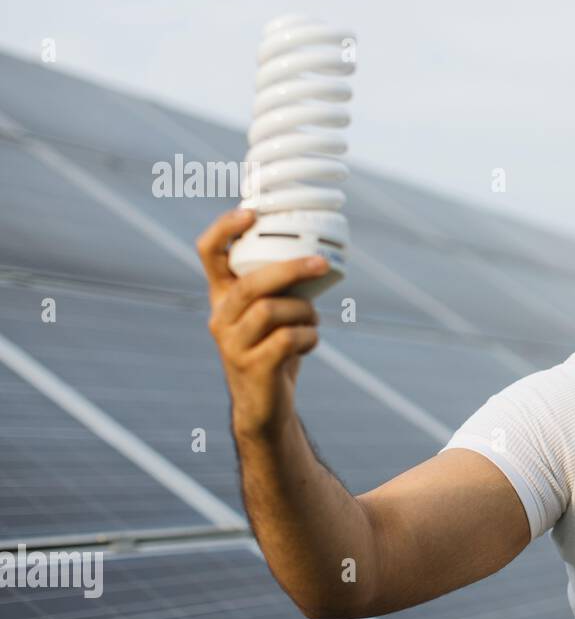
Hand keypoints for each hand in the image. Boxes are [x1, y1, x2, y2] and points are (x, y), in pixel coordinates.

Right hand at [195, 208, 328, 437]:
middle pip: (251, 283)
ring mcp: (233, 343)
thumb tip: (320, 254)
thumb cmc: (274, 349)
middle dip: (291, 269)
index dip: (225, 229)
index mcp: (223, 296)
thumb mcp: (274, 313)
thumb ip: (284, 286)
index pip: (209, 253)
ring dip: (305, 312)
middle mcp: (220, 316)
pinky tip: (309, 342)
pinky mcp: (252, 366)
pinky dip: (308, 337)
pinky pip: (287, 339)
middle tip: (322, 263)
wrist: (264, 405)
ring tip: (312, 321)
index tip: (252, 213)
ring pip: (272, 310)